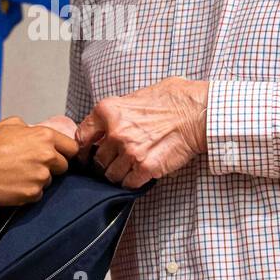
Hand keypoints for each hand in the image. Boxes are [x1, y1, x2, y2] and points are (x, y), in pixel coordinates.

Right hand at [0, 117, 77, 205]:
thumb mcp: (9, 124)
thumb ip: (31, 128)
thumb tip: (40, 134)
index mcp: (44, 136)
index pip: (72, 147)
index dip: (64, 152)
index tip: (56, 156)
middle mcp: (47, 156)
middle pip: (63, 166)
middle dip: (51, 167)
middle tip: (31, 165)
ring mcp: (40, 177)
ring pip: (49, 181)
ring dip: (38, 179)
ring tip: (16, 174)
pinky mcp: (31, 194)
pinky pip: (38, 194)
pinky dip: (28, 191)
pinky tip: (12, 184)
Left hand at [76, 78, 207, 187]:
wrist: (198, 113)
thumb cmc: (173, 100)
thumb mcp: (136, 96)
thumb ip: (116, 112)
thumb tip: (104, 126)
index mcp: (108, 111)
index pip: (81, 137)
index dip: (84, 149)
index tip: (89, 154)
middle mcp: (115, 132)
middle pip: (97, 160)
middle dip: (104, 163)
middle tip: (114, 162)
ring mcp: (130, 151)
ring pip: (111, 175)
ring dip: (118, 175)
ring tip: (130, 168)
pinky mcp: (146, 167)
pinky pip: (128, 183)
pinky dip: (132, 182)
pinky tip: (140, 174)